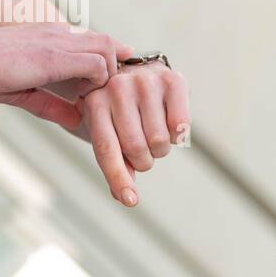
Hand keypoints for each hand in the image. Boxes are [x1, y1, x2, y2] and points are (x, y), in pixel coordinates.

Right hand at [0, 23, 131, 102]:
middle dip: (113, 69)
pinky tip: (83, 101)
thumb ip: (51, 104)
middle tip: (101, 97)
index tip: (104, 85)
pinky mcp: (53, 57)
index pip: (93, 40)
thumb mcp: (22, 91)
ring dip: (106, 77)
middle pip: (108, 41)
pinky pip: (95, 65)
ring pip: (107, 49)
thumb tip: (77, 120)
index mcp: (49, 36)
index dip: (107, 61)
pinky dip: (97, 84)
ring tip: (91, 100)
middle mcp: (57, 33)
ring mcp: (57, 42)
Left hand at [75, 61, 189, 207]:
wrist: (139, 76)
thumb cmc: (120, 113)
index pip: (106, 148)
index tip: (130, 200)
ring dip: (160, 149)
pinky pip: (180, 125)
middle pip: (136, 147)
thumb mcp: (109, 134)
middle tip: (144, 151)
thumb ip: (116, 164)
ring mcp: (144, 80)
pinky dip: (178, 135)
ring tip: (154, 134)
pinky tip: (169, 124)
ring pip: (159, 139)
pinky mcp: (172, 79)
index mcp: (95, 103)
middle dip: (144, 161)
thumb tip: (127, 197)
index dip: (119, 177)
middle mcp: (117, 87)